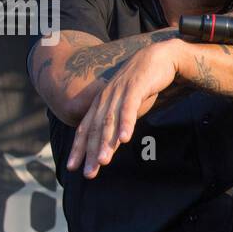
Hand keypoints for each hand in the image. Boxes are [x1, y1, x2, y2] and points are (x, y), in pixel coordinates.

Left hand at [67, 41, 178, 178]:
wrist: (159, 58)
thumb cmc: (144, 84)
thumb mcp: (127, 104)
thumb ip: (118, 119)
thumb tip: (112, 139)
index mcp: (102, 103)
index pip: (86, 129)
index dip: (79, 148)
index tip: (73, 167)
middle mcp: (106, 98)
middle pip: (96, 129)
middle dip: (91, 152)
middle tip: (89, 173)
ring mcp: (119, 93)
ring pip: (110, 121)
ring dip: (106, 143)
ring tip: (103, 162)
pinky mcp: (135, 88)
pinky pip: (129, 109)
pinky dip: (126, 124)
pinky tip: (124, 140)